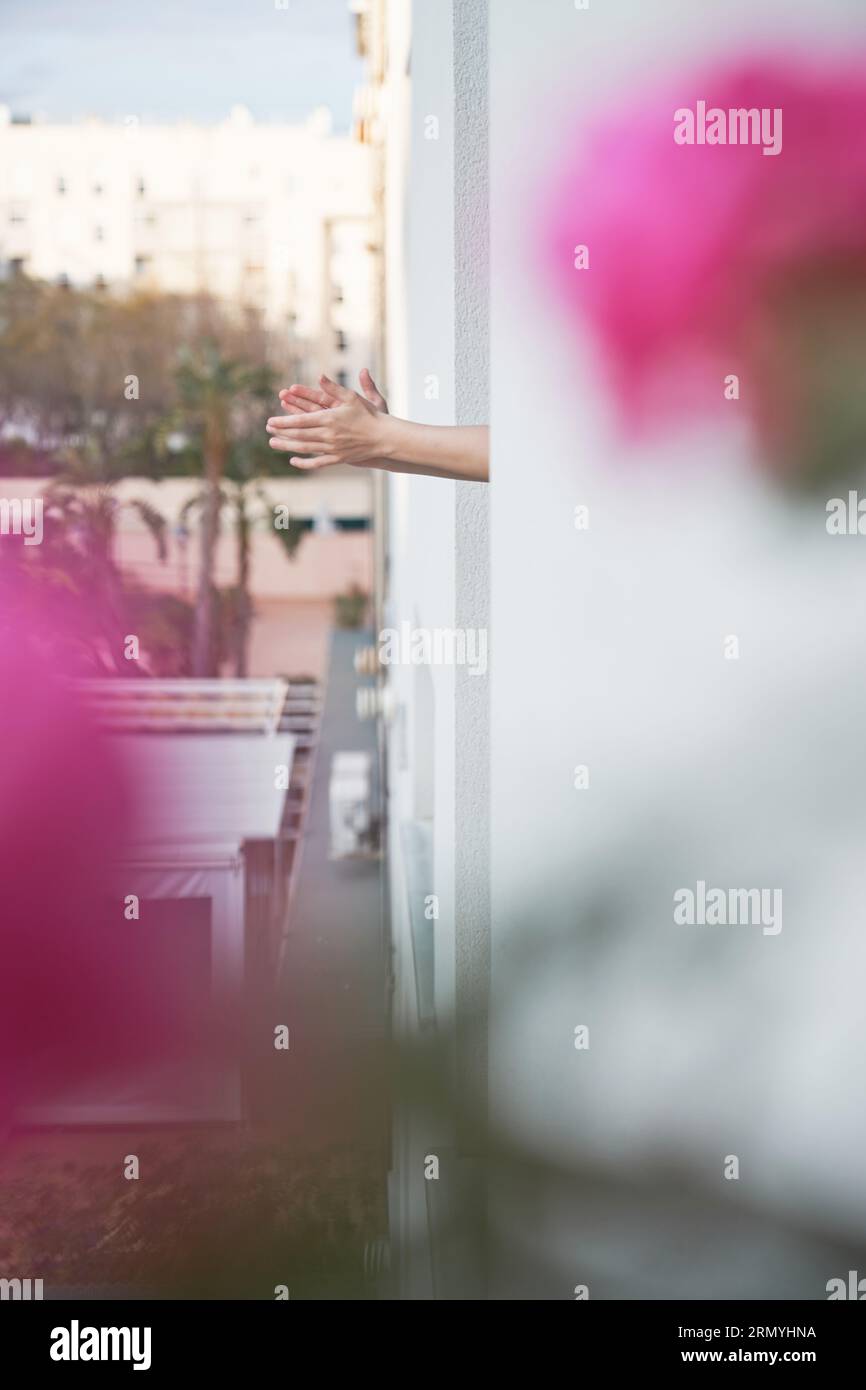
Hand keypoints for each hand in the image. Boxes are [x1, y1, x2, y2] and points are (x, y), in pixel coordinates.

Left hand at [267, 371, 388, 469]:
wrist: (385, 438)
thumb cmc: (370, 415)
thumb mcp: (352, 397)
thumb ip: (334, 388)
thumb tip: (320, 376)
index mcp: (330, 418)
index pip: (301, 420)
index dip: (284, 421)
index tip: (270, 421)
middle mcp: (329, 435)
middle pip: (299, 435)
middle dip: (281, 433)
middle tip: (268, 430)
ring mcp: (333, 449)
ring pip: (305, 448)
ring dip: (287, 446)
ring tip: (273, 444)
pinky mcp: (338, 459)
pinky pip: (318, 463)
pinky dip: (304, 463)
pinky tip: (293, 461)